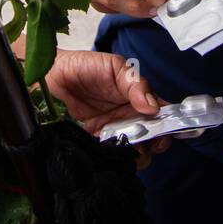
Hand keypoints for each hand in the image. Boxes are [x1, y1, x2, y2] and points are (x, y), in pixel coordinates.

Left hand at [45, 50, 171, 166]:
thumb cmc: (84, 65)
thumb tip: (153, 107)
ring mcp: (114, 129)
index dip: (170, 124)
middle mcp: (130, 115)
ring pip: (136, 149)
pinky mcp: (97, 141)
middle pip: (153, 136)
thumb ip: (136, 84)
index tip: (168, 131)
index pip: (163, 113)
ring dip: (139, 153)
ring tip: (132, 148)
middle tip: (150, 143)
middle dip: (156, 143)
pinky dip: (118, 157)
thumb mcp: (115, 66)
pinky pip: (113, 154)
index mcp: (139, 96)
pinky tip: (113, 151)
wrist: (51, 76)